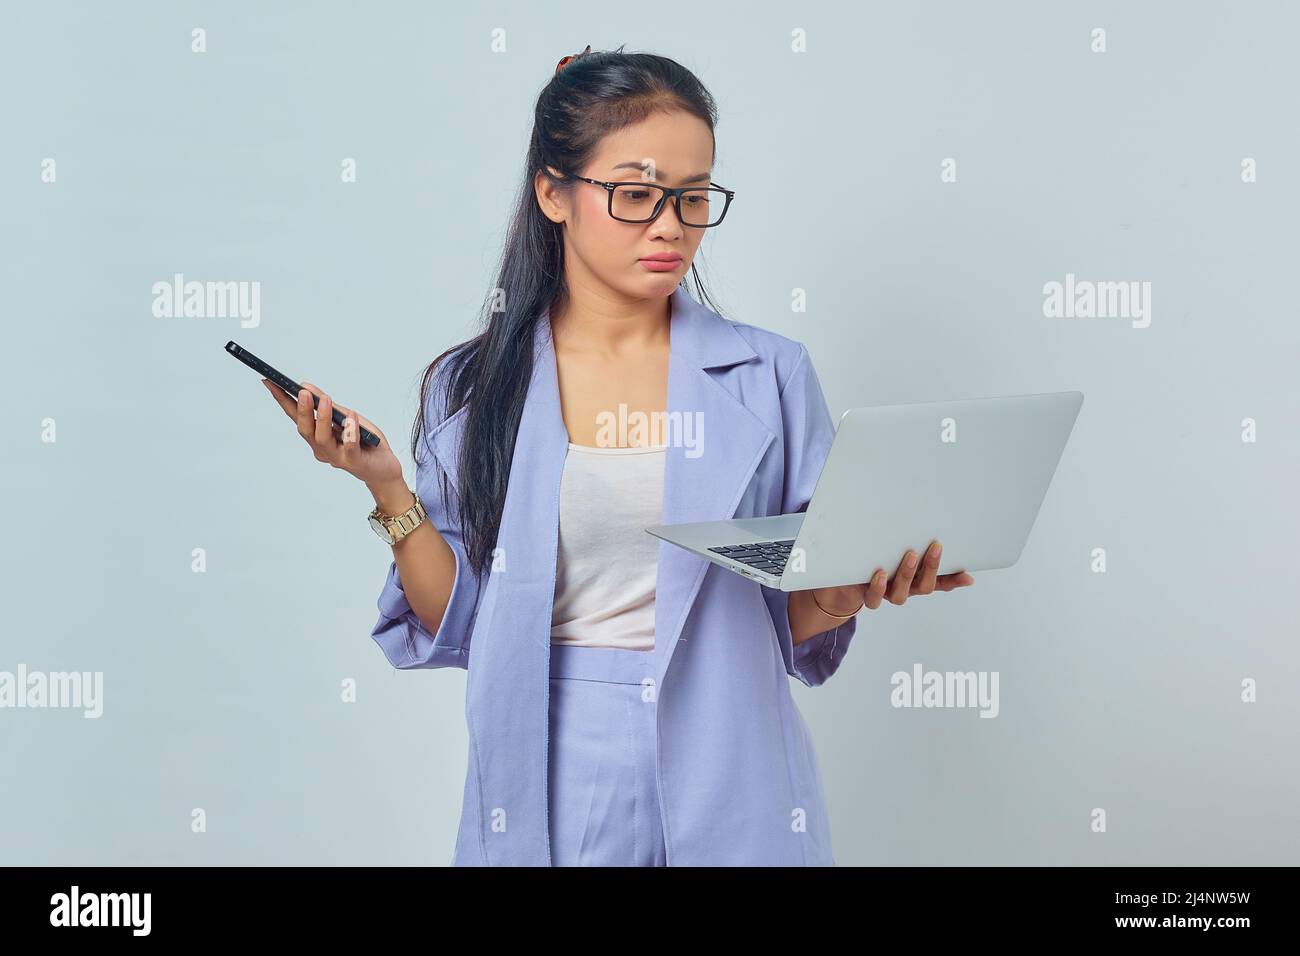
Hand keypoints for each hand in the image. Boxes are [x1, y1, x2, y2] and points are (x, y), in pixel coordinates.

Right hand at [261, 378, 402, 488]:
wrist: (384, 467)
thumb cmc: (365, 441)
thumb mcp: (347, 418)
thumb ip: (328, 406)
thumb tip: (306, 387)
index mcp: (317, 435)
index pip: (295, 416)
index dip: (282, 400)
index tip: (270, 382)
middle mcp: (322, 448)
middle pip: (305, 430)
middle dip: (302, 410)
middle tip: (301, 391)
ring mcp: (337, 456)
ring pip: (322, 439)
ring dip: (323, 418)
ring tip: (326, 399)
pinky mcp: (354, 462)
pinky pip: (349, 446)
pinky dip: (350, 431)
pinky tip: (352, 417)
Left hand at [812, 539, 973, 613]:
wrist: (844, 580)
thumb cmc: (875, 558)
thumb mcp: (892, 546)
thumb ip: (909, 538)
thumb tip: (927, 516)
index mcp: (915, 578)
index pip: (940, 582)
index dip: (954, 580)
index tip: (968, 576)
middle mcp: (904, 588)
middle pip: (923, 586)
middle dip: (931, 566)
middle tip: (934, 546)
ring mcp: (886, 593)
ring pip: (900, 594)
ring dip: (906, 575)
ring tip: (910, 556)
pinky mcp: (867, 594)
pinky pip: (874, 598)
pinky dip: (878, 587)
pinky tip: (879, 574)